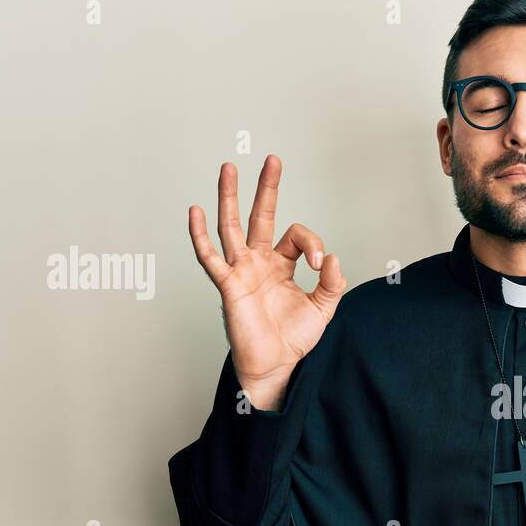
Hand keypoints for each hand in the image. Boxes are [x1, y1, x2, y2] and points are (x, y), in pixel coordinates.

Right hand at [188, 154, 346, 407]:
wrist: (276, 365)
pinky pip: (209, 258)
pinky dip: (200, 236)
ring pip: (232, 227)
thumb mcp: (322, 308)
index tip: (320, 263)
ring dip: (230, 197)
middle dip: (266, 188)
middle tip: (273, 159)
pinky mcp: (228, 286)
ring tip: (229, 168)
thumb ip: (331, 283)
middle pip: (261, 216)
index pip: (296, 235)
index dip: (311, 242)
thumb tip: (330, 256)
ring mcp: (241, 271)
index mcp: (282, 264)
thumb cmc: (293, 338)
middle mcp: (260, 262)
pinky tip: (194, 211)